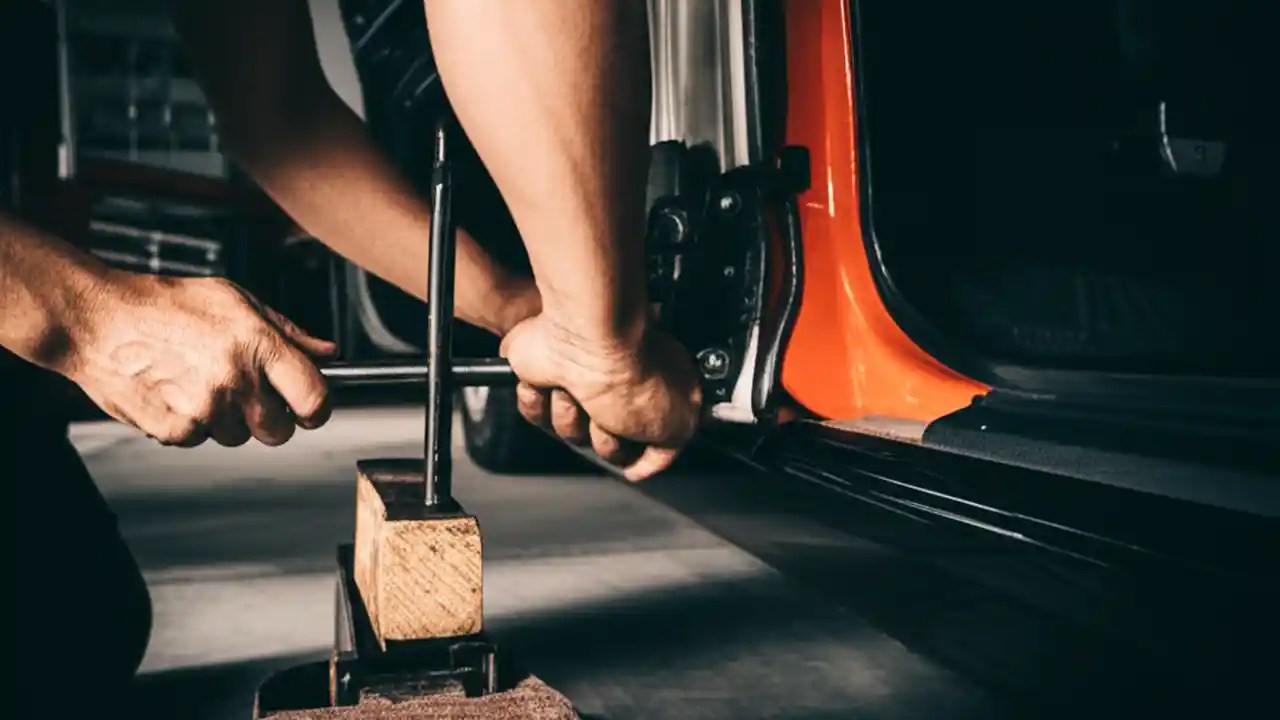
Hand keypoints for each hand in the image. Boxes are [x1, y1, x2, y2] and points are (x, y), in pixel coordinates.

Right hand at [59, 271, 336, 446]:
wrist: (100, 320)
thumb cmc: (168, 305)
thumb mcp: (237, 301)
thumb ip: (288, 332)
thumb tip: (329, 354)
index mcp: (257, 344)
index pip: (314, 397)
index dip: (318, 409)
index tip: (311, 409)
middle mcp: (234, 378)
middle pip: (279, 430)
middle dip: (272, 418)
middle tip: (249, 393)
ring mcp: (204, 407)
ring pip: (239, 437)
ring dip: (229, 419)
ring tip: (202, 382)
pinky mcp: (174, 429)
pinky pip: (201, 440)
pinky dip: (193, 424)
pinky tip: (177, 392)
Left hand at [500, 315, 700, 480]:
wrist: (584, 340)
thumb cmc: (630, 370)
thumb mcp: (680, 425)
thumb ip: (670, 449)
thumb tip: (649, 462)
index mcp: (657, 388)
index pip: (647, 440)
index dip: (640, 449)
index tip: (637, 439)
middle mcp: (617, 383)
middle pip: (606, 444)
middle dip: (605, 437)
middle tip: (610, 410)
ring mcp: (580, 380)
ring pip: (569, 432)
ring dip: (573, 418)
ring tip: (582, 390)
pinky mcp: (545, 375)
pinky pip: (537, 413)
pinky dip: (544, 402)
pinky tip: (558, 382)